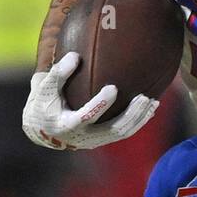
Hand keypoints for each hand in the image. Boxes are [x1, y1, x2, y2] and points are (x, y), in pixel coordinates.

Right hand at [22, 51, 157, 149]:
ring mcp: (96, 141)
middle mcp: (84, 138)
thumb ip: (58, 72)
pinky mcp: (103, 139)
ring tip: (153, 101)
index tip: (113, 88)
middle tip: (144, 98)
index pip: (86, 117)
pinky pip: (124, 132)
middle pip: (112, 130)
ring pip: (122, 133)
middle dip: (130, 115)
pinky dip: (138, 121)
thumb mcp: (44, 88)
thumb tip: (75, 55)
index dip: (100, 104)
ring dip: (139, 118)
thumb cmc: (44, 102)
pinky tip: (150, 107)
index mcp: (67, 125)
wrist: (44, 128)